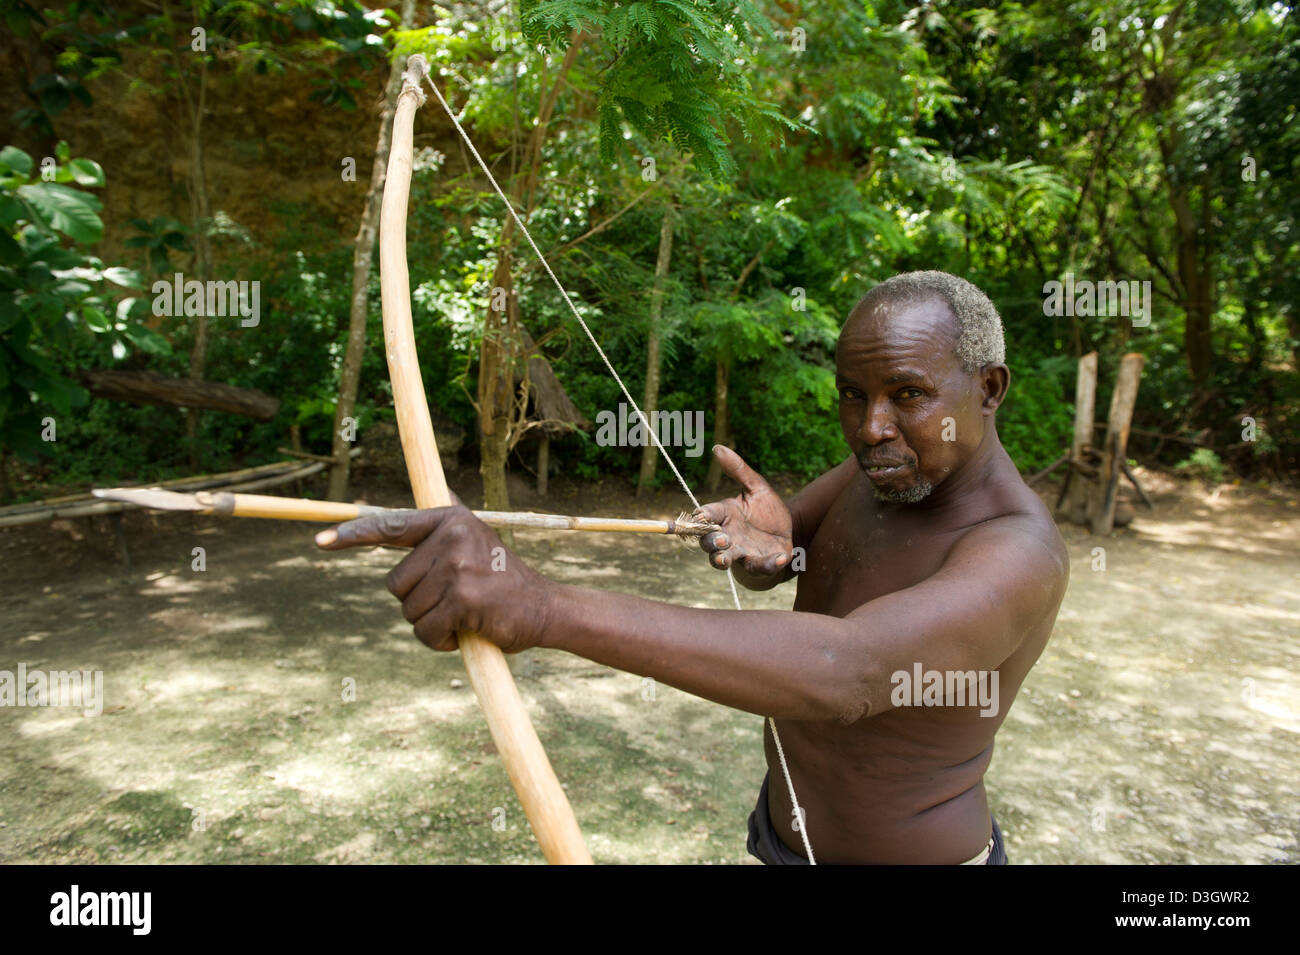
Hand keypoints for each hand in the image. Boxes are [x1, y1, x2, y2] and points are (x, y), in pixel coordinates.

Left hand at [314, 505, 550, 653]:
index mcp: (450, 520)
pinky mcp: (463, 598)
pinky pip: (426, 632)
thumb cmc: (504, 581)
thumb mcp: (477, 540)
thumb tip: (437, 491)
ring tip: (465, 615)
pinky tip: (467, 631)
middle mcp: (452, 537)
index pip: (391, 526)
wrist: (545, 608)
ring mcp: (457, 567)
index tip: (320, 540)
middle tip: (456, 601)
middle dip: (419, 602)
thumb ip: (451, 523)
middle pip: (396, 584)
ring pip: (409, 611)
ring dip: (431, 624)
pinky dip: (441, 641)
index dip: (352, 534)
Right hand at [695, 446, 793, 579]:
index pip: (707, 515)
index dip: (702, 517)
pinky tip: (781, 556)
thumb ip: (738, 470)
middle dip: (710, 542)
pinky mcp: (760, 564)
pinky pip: (760, 567)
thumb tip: (717, 448)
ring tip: (726, 557)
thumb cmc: (766, 510)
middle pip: (708, 542)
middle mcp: (728, 536)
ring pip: (722, 560)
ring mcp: (741, 552)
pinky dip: (769, 564)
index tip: (702, 516)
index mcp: (725, 515)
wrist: (788, 531)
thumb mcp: (756, 487)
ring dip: (721, 559)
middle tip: (721, 538)